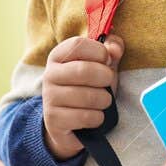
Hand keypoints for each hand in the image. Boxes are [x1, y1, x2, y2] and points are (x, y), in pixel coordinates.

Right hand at [41, 35, 124, 160]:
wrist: (70, 121)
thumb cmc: (89, 86)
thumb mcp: (101, 65)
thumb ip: (111, 50)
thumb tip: (115, 49)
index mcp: (58, 56)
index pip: (78, 45)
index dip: (100, 52)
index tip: (106, 61)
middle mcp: (49, 75)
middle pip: (84, 70)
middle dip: (106, 77)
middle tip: (108, 83)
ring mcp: (49, 98)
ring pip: (88, 97)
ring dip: (104, 100)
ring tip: (102, 101)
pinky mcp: (54, 120)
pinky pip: (86, 117)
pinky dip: (97, 118)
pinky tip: (93, 116)